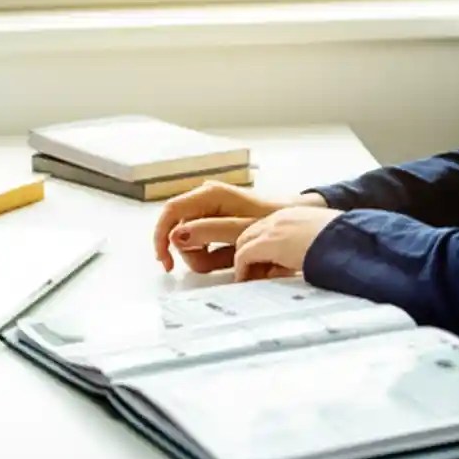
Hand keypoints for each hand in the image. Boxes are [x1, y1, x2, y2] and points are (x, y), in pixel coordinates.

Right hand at [153, 181, 325, 272]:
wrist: (297, 219)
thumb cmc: (274, 220)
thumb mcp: (242, 230)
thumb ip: (209, 232)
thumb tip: (177, 235)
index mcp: (209, 194)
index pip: (170, 212)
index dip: (161, 237)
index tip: (166, 263)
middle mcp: (205, 199)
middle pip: (179, 231)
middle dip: (193, 253)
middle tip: (216, 264)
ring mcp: (210, 211)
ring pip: (190, 242)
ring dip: (205, 257)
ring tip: (231, 259)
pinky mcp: (216, 223)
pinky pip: (203, 244)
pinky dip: (213, 256)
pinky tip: (229, 257)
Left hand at [233, 207, 342, 281]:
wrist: (349, 240)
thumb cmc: (346, 243)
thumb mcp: (326, 241)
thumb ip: (309, 247)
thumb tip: (302, 263)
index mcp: (296, 214)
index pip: (268, 228)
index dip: (265, 249)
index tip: (270, 267)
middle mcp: (281, 217)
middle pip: (251, 233)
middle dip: (250, 254)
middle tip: (256, 275)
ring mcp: (273, 227)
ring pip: (244, 243)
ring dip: (246, 263)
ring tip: (251, 281)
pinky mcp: (267, 242)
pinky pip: (244, 256)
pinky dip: (242, 270)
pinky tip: (246, 282)